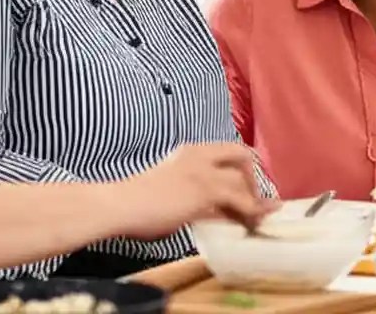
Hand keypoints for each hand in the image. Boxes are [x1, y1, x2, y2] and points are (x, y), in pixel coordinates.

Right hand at [110, 143, 274, 240]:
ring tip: (255, 220)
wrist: (119, 205)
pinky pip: (242, 200)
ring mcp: (204, 170)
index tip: (241, 192)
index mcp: (187, 152)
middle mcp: (198, 154)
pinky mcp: (207, 189)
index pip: (224, 153)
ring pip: (243, 180)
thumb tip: (213, 214)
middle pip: (241, 154)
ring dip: (254, 201)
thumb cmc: (134, 203)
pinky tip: (250, 224)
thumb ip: (192, 196)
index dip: (237, 171)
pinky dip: (251, 212)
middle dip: (251, 177)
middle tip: (251, 202)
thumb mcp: (169, 191)